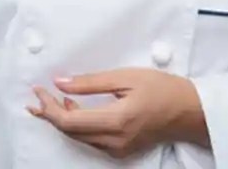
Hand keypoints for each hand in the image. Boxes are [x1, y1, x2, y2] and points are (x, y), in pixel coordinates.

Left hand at [28, 68, 208, 158]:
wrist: (189, 112)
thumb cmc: (162, 89)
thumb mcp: (125, 77)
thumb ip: (89, 82)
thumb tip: (59, 83)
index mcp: (116, 120)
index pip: (69, 121)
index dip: (48, 107)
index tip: (38, 91)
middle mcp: (115, 140)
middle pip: (69, 131)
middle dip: (50, 113)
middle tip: (38, 95)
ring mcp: (118, 149)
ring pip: (78, 137)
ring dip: (62, 119)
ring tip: (51, 100)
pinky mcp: (121, 151)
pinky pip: (90, 140)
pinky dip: (77, 125)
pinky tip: (73, 109)